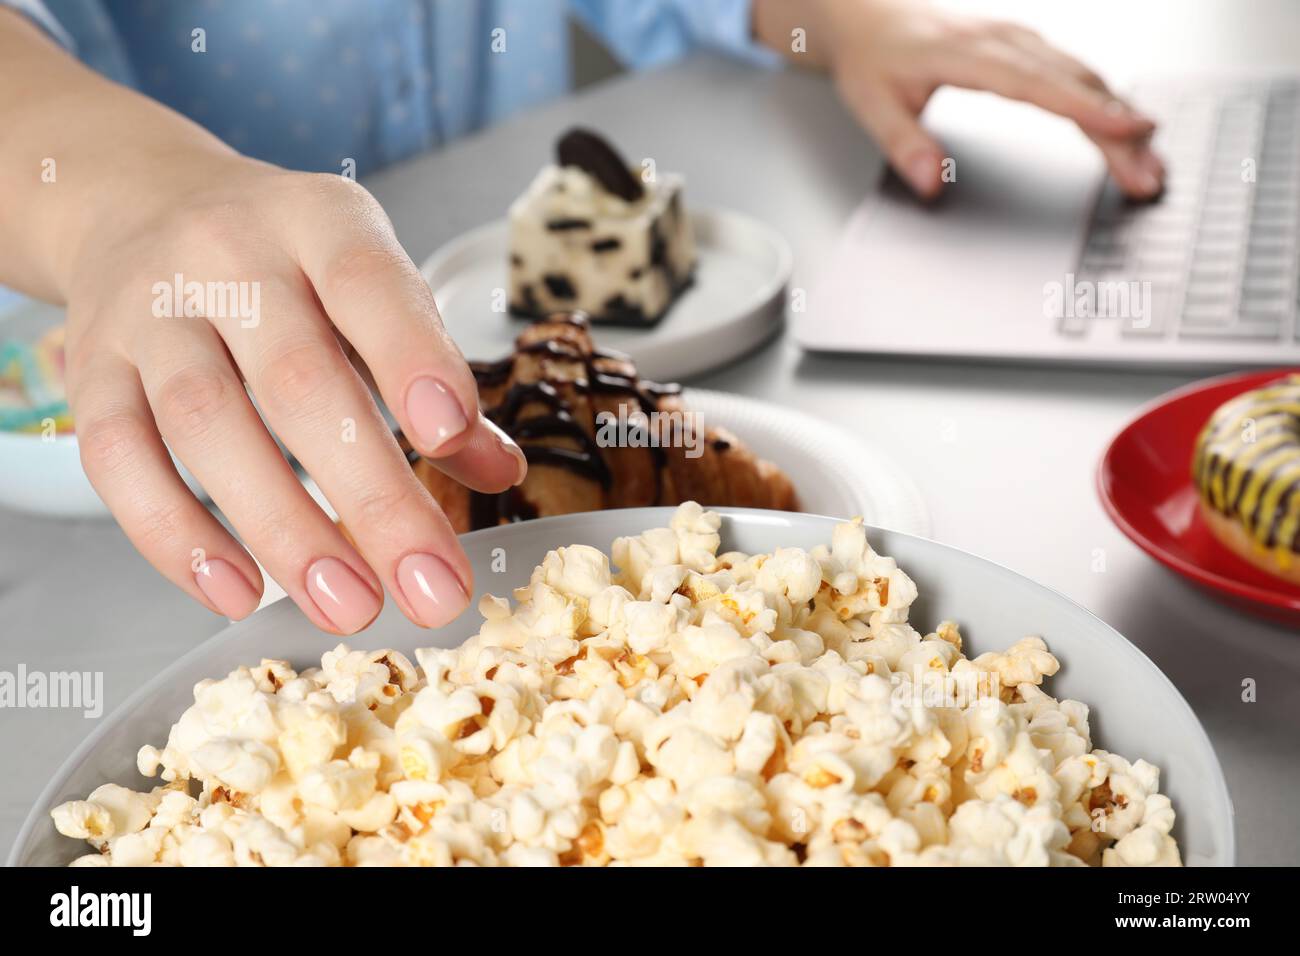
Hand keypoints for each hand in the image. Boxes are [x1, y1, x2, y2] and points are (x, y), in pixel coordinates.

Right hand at [63, 154, 525, 632]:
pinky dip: (174, 535)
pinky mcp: (89, 369)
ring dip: (283, 529)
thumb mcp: (370, 288)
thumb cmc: (286, 267)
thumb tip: (497, 469)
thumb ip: (433, 373)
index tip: (449, 437)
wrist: (141, 206)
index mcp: (321, 222)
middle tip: (430, 589)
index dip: (412, 357)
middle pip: (297, 381)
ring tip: (349, 606)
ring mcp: (148, 312)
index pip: (368, 283)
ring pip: (206, 425)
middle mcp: (228, 256)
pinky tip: (236, 593)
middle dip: (371, 498)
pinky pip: (116, 458)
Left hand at [757, 0, 1164, 198]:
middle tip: (1149, 172)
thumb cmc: (871, 59)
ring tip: (1150, 160)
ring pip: (1084, 76)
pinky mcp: (1026, 46)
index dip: (1085, 108)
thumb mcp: (871, 105)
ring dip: (1120, 117)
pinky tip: (1126, 127)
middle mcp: (1004, 39)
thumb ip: (903, 145)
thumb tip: (929, 182)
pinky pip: (1076, 72)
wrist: (867, 16)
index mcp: (968, 53)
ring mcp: (1020, 39)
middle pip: (1075, 84)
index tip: (1127, 130)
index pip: (1037, 85)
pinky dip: (1106, 100)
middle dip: (1119, 129)